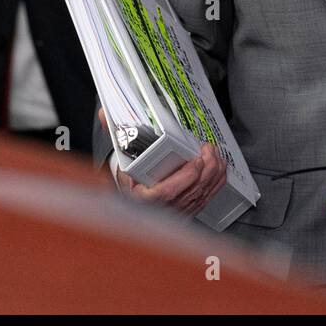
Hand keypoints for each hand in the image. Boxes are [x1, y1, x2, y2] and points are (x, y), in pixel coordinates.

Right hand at [98, 107, 226, 217]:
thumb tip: (106, 115)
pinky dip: (217, 182)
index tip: (196, 162)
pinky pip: (208, 197)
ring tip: (215, 154)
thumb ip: (116, 137)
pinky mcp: (189, 209)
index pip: (167, 192)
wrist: (133, 204)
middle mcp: (163, 208)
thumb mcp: (120, 162)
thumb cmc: (128, 183)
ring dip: (214, 173)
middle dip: (206, 169)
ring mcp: (178, 210)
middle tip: (209, 150)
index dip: (186, 178)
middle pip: (192, 192)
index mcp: (144, 198)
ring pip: (203, 194)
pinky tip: (220, 168)